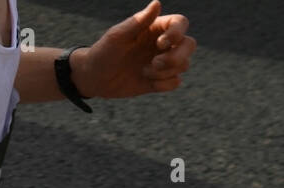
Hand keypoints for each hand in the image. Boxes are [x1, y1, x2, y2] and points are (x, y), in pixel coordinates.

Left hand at [75, 1, 194, 98]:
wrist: (93, 78)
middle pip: (190, 45)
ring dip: (166, 71)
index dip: (177, 33)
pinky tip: (148, 82)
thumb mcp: (117, 36)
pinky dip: (164, 84)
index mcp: (155, 28)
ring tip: (145, 71)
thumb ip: (138, 21)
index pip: (181, 23)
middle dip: (178, 56)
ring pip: (184, 65)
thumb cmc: (103, 52)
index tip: (161, 44)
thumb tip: (157, 3)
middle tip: (156, 63)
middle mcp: (162, 44)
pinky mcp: (158, 81)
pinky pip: (175, 82)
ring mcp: (162, 63)